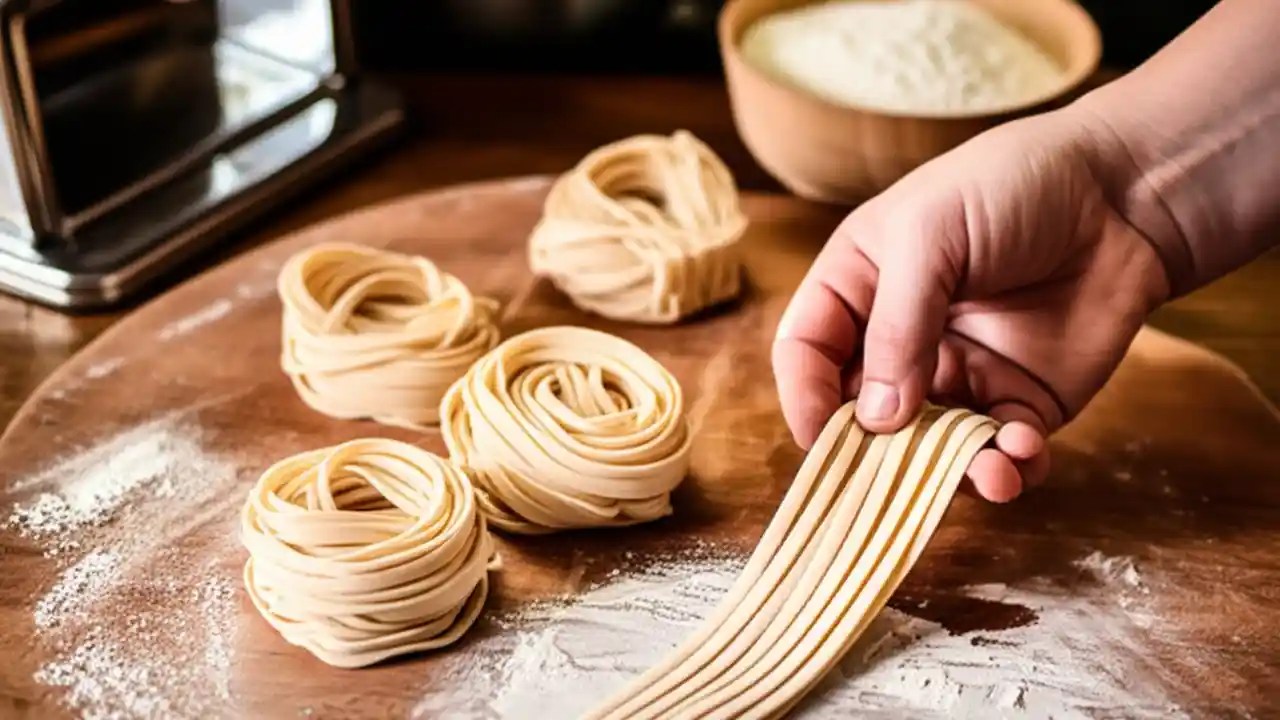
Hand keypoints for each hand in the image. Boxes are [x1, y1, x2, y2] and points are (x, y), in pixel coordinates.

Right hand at [772, 108, 1169, 500]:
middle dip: (877, 453)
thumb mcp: (931, 234)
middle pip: (861, 414)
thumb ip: (898, 325)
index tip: (822, 439)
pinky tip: (1024, 453)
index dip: (806, 397)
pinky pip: (997, 453)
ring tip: (988, 472)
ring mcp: (957, 374)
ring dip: (950, 473)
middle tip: (899, 479)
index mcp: (858, 287)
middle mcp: (897, 340)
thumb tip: (876, 419)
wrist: (1123, 192)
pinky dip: (1007, 469)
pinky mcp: (1017, 399)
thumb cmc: (1011, 185)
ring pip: (929, 449)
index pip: (807, 352)